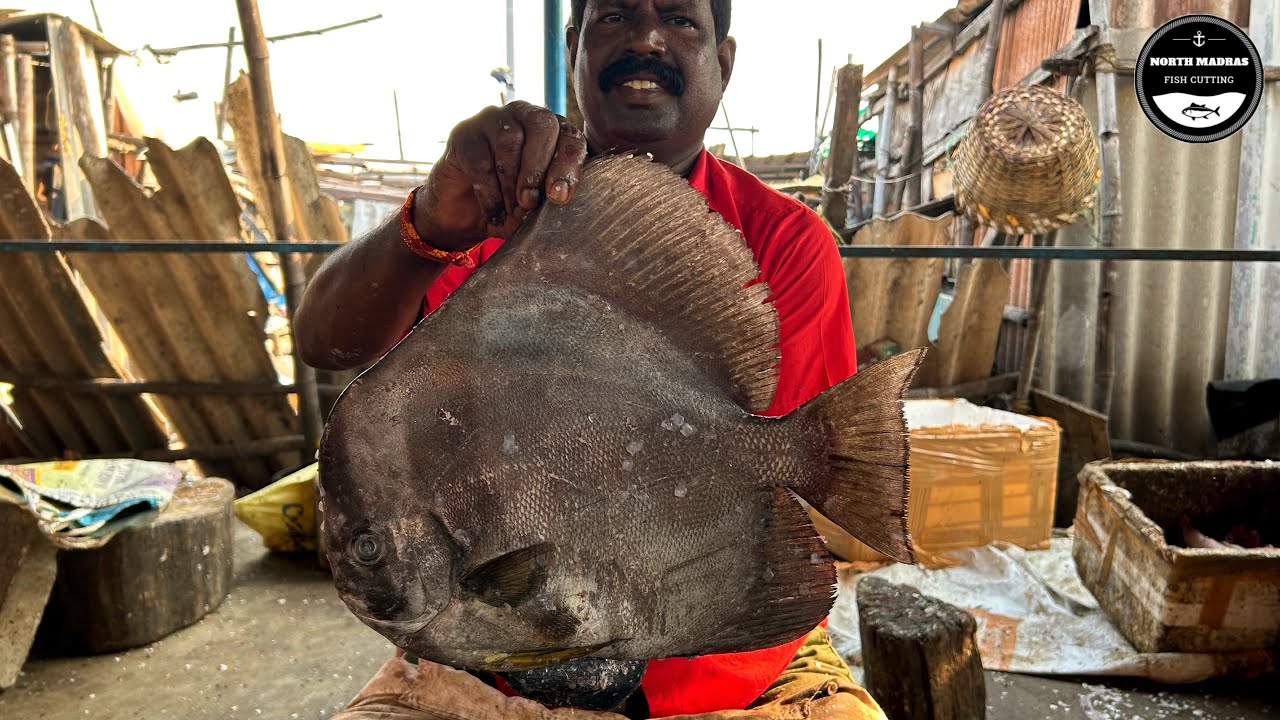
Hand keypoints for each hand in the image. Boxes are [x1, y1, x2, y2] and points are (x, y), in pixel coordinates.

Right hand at [413, 101, 588, 250]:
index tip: (559, 196)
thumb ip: (551, 197)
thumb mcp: (537, 207)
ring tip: (511, 209)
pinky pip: (480, 158)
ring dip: (511, 182)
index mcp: (553, 130)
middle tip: (530, 202)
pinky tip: (493, 211)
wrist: (466, 213)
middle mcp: (524, 115)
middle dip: (538, 168)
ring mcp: (492, 119)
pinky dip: (489, 191)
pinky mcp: (463, 133)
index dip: (568, 164)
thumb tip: (557, 196)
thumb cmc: (511, 204)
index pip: (569, 135)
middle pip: (540, 124)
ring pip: (509, 140)